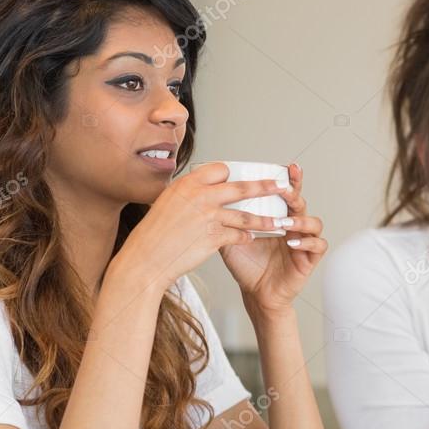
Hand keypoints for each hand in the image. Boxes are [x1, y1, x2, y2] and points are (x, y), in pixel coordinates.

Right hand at [116, 162, 287, 289]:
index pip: (220, 169)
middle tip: (282, 187)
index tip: (241, 178)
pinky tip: (252, 238)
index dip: (232, 175)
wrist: (146, 259)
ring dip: (265, 219)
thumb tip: (204, 190)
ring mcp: (208, 217)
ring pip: (245, 215)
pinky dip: (247, 237)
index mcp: (188, 184)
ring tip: (280, 221)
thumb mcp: (168, 203)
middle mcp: (200, 196)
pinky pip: (238, 235)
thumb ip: (189, 194)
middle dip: (265, 187)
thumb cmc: (154, 234)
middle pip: (241, 188)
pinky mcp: (213, 237)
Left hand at [219, 163, 326, 313]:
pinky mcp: (309, 259)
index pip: (286, 195)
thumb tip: (210, 201)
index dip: (291, 180)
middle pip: (301, 203)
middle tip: (285, 189)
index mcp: (278, 218)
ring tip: (285, 223)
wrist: (255, 294)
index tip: (288, 167)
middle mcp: (294, 227)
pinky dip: (307, 242)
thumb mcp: (231, 239)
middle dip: (295, 194)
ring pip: (314, 223)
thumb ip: (227, 220)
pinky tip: (293, 243)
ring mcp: (303, 242)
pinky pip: (317, 246)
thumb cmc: (247, 266)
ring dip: (300, 220)